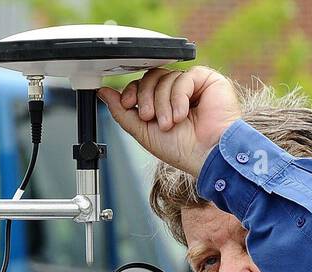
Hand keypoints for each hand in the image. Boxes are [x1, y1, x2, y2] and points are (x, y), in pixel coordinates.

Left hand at [98, 66, 241, 177]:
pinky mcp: (208, 80)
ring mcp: (192, 85)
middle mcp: (176, 92)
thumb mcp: (142, 131)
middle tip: (150, 118)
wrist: (206, 155)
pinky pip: (184, 77)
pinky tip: (182, 115)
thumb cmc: (181, 149)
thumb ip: (122, 112)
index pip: (142, 84)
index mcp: (162, 102)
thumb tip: (103, 93)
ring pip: (165, 77)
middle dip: (146, 97)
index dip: (133, 91)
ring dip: (163, 104)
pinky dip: (179, 97)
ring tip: (170, 123)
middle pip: (151, 76)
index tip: (128, 104)